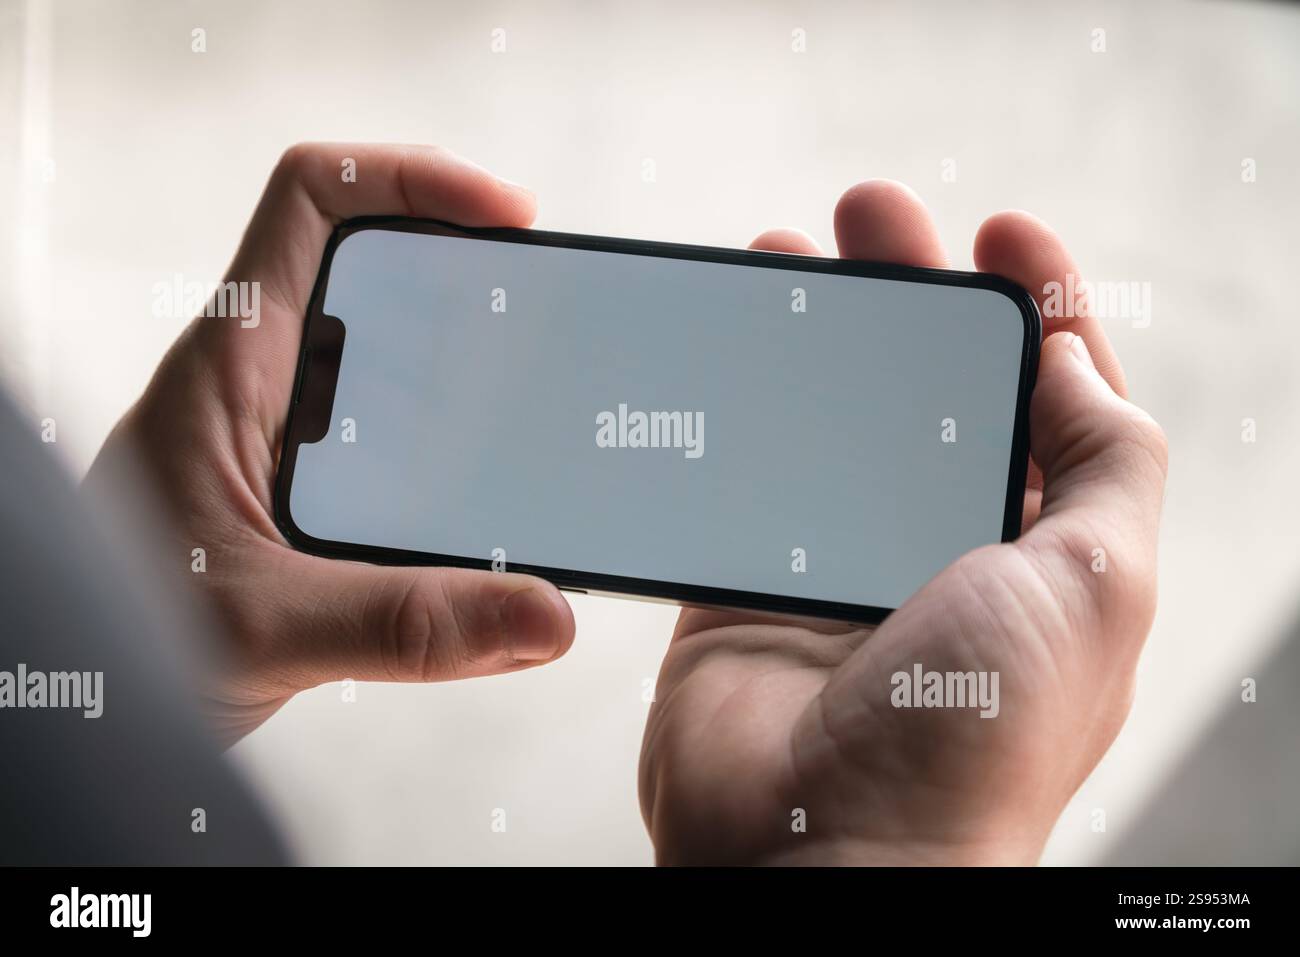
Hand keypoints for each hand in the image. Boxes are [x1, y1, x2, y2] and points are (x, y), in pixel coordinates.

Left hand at [88, 144, 574, 742]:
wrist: (58, 697)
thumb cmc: (104, 633)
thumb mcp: (259, 625)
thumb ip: (401, 624)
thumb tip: (540, 611)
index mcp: (232, 366)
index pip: (314, 201)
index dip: (414, 178)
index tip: (506, 216)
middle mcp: (261, 386)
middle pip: (372, 269)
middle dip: (466, 276)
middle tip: (544, 311)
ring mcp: (286, 440)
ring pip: (389, 364)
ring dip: (467, 376)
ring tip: (537, 404)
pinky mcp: (307, 498)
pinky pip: (394, 447)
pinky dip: (455, 460)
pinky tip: (493, 505)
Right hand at [638, 182, 1166, 864]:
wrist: (822, 853)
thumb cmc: (974, 734)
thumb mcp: (1100, 583)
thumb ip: (1107, 461)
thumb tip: (1073, 360)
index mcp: (1042, 550)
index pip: (1049, 399)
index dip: (1034, 305)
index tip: (998, 229)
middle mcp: (942, 550)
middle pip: (929, 388)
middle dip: (907, 290)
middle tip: (869, 212)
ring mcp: (841, 563)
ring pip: (829, 417)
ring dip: (814, 333)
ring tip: (785, 251)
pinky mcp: (748, 583)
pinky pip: (741, 472)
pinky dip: (734, 407)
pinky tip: (722, 350)